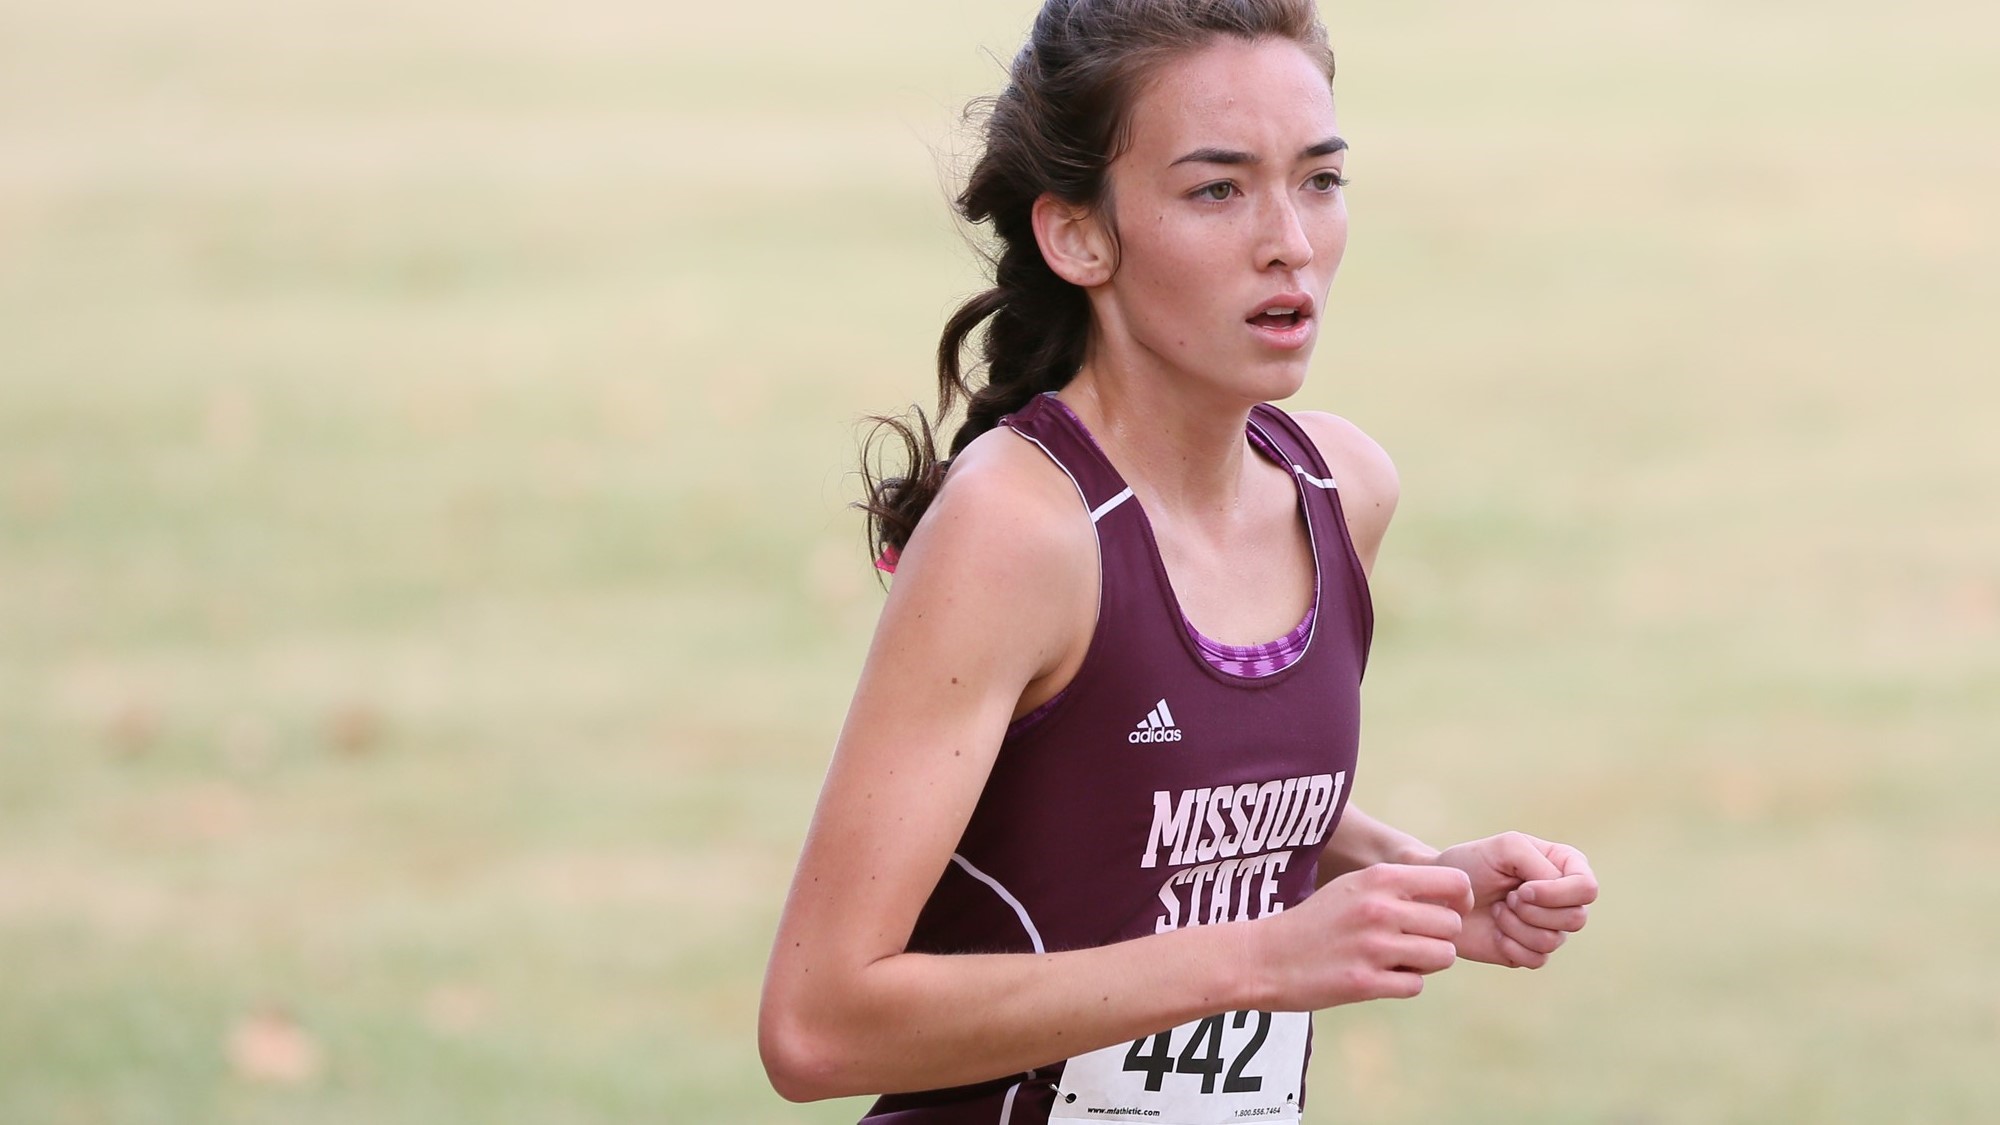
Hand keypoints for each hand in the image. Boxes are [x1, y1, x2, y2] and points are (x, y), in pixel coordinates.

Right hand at [1254, 863, 1472, 1008]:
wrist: (1265, 957)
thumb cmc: (1315, 921)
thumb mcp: (1352, 886)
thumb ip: (1397, 887)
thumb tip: (1452, 897)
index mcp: (1379, 878)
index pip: (1454, 882)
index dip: (1461, 900)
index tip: (1448, 911)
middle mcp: (1380, 908)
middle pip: (1452, 925)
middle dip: (1439, 936)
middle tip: (1413, 941)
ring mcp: (1373, 947)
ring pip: (1442, 956)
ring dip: (1426, 962)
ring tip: (1398, 958)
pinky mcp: (1366, 982)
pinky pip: (1416, 985)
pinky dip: (1405, 983)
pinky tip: (1380, 975)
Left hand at [1434, 832, 1595, 968]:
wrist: (1440, 897)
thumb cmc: (1470, 866)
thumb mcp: (1505, 847)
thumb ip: (1538, 862)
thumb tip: (1554, 895)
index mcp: (1564, 866)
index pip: (1587, 887)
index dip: (1557, 893)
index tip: (1523, 888)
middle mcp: (1563, 898)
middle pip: (1577, 918)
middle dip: (1534, 910)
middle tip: (1507, 898)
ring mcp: (1549, 927)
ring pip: (1554, 940)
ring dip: (1516, 926)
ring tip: (1497, 910)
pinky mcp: (1532, 951)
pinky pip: (1538, 959)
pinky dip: (1511, 945)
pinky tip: (1495, 931)